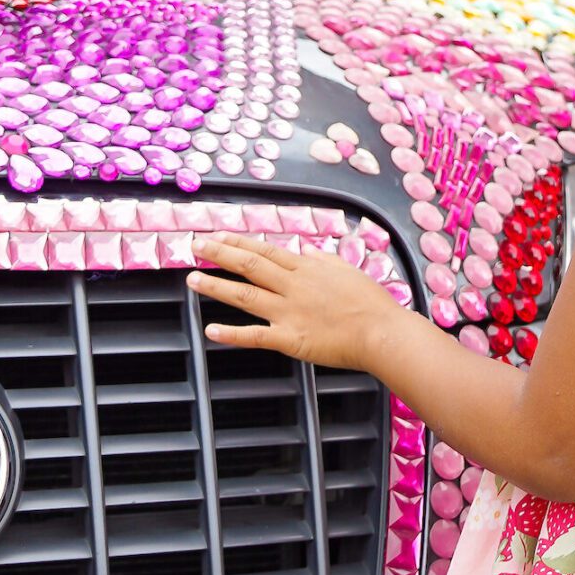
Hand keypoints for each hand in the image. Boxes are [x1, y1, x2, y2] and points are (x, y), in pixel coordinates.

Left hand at [187, 234, 402, 371]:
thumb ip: (322, 260)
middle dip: (219, 254)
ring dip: (216, 286)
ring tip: (192, 279)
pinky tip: (211, 330)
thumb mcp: (347, 270)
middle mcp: (294, 286)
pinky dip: (231, 333)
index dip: (239, 242)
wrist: (382, 331)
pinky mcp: (291, 339)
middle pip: (250, 265)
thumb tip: (307, 252)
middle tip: (195, 246)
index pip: (265, 250)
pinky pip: (255, 336)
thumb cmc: (370, 303)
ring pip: (245, 295)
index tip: (218, 236)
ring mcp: (289, 312)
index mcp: (307, 268)